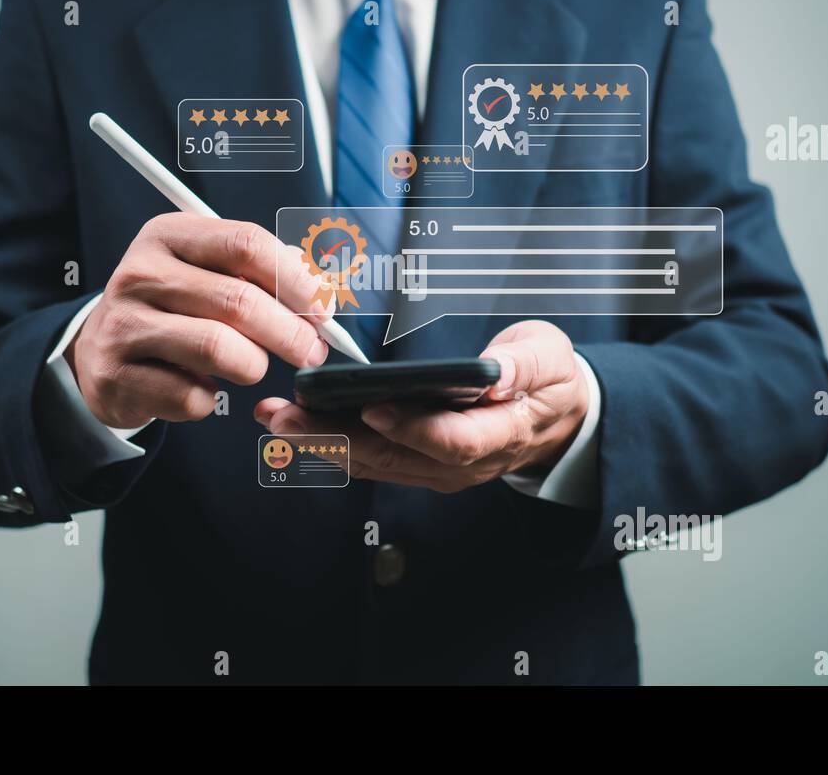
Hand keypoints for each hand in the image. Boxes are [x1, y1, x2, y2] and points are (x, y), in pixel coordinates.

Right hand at [68, 214, 330, 426]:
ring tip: (252, 365)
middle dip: (290, 333)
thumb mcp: (206, 270)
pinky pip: (191, 397)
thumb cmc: (172, 307)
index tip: (323, 309)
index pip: (247, 244)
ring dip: (253, 365)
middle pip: (238, 302)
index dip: (296, 280)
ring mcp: (124, 326)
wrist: (100, 351)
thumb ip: (260, 272)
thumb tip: (318, 290)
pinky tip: (203, 387)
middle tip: (312, 352)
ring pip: (219, 349)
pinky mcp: (117, 377)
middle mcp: (140, 274)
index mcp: (169, 235)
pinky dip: (211, 400)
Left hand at [254, 320, 588, 491]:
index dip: (412, 428)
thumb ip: (521, 367)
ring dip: (321, 442)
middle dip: (338, 438)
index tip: (372, 408)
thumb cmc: (548, 379)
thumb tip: (493, 377)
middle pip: (396, 456)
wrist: (553, 417)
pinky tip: (293, 425)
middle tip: (288, 417)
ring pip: (374, 461)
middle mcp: (463, 463)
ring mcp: (437, 469)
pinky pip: (371, 459)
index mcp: (501, 434)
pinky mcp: (417, 464)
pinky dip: (329, 443)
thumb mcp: (548, 358)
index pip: (452, 440)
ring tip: (274, 418)